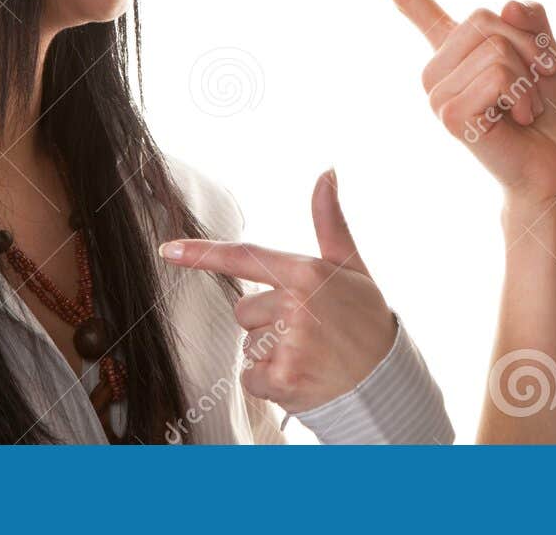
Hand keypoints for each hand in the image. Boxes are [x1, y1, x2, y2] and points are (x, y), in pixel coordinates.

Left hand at [157, 170, 397, 414]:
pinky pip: (250, 377)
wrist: (387, 380)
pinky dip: (270, 382)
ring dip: (270, 353)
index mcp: (306, 272)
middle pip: (244, 311)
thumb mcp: (351, 267)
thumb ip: (330, 222)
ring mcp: (288, 343)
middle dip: (267, 322)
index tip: (168, 250)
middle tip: (307, 330)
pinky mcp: (283, 378)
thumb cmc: (365, 319)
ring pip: (248, 346)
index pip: (244, 258)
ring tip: (309, 355)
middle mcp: (294, 305)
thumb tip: (326, 172)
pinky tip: (301, 377)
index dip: (202, 253)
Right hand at [349, 0, 555, 207]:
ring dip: (528, 76)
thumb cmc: (545, 112)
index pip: (413, 4)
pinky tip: (516, 119)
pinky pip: (497, 75)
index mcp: (453, 48)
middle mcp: (437, 68)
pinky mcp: (448, 115)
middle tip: (535, 81)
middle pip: (483, 18)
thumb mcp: (545, 53)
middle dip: (527, 45)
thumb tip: (507, 4)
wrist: (550, 165)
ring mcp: (437, 93)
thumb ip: (531, 20)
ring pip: (495, 49)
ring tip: (524, 105)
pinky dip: (522, 95)